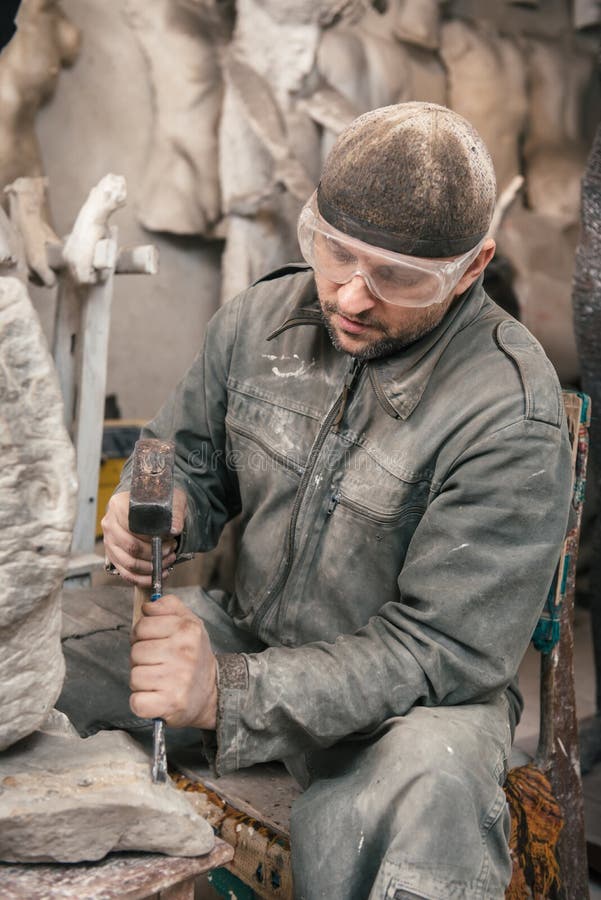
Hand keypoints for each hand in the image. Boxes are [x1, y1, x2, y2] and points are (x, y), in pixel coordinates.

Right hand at [101, 487, 187, 585]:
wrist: (149, 506)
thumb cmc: (158, 502)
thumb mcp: (170, 499)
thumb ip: (174, 512)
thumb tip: (174, 529)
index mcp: (118, 505)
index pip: (134, 527)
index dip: (154, 538)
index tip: (170, 539)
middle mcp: (110, 524)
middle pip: (132, 547)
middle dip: (155, 554)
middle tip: (171, 550)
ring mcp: (109, 542)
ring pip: (129, 563)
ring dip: (152, 567)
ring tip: (168, 561)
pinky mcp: (113, 556)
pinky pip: (127, 574)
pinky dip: (144, 579)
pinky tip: (158, 574)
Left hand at [129, 594, 216, 728]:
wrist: (211, 693)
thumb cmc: (194, 656)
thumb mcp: (189, 622)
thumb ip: (169, 605)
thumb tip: (147, 606)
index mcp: (188, 630)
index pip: (142, 626)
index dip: (142, 634)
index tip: (153, 641)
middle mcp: (185, 653)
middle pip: (136, 652)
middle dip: (142, 659)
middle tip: (158, 663)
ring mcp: (178, 680)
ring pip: (134, 676)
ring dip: (142, 680)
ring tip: (158, 679)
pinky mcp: (170, 704)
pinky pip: (137, 702)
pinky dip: (141, 702)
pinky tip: (155, 696)